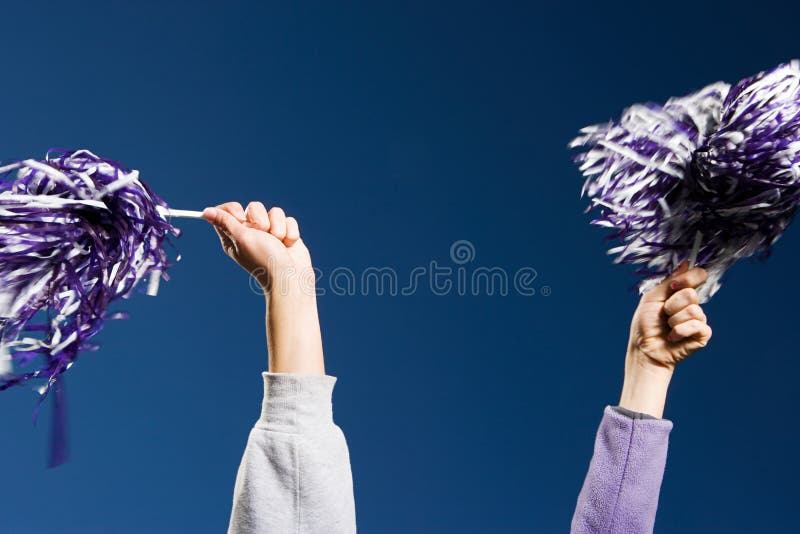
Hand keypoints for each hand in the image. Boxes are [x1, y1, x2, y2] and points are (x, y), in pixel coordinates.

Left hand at [202, 202, 311, 291]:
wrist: (290, 275)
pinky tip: (287, 245)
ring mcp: (269, 233)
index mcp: (234, 235)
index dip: (234, 209)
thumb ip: (226, 222)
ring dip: (278, 228)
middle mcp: (251, 233)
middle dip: (261, 220)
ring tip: (278, 243)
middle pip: (254, 207)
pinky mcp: (285, 233)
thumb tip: (206, 211)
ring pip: (275, 212)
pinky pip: (289, 220)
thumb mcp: (241, 239)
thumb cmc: (263, 259)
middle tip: (262, 235)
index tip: (241, 218)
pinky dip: (290, 233)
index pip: (227, 210)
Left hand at [619, 261, 712, 416]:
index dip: (690, 277)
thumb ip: (669, 281)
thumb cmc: (645, 325)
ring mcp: (698, 320)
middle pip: (691, 294)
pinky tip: (673, 337)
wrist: (644, 349)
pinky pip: (697, 325)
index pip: (697, 276)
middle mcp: (692, 304)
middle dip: (672, 304)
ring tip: (667, 327)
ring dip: (674, 319)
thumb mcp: (652, 298)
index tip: (674, 286)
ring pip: (693, 310)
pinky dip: (680, 330)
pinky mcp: (702, 335)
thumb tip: (686, 262)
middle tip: (663, 314)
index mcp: (680, 294)